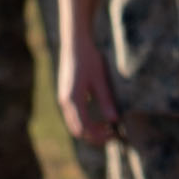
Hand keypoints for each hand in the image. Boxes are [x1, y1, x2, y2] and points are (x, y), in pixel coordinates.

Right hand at [57, 26, 123, 150]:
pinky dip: (85, 121)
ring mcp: (63, 98)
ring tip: (107, 126)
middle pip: (77, 130)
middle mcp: (64, 102)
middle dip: (95, 136)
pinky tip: (98, 116)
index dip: (99, 136)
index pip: (85, 128)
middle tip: (112, 133)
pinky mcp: (65, 94)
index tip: (114, 134)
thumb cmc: (89, 58)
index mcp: (73, 99)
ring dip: (89, 129)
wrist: (75, 42)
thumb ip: (106, 101)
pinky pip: (73, 116)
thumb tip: (115, 121)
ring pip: (74, 124)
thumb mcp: (100, 79)